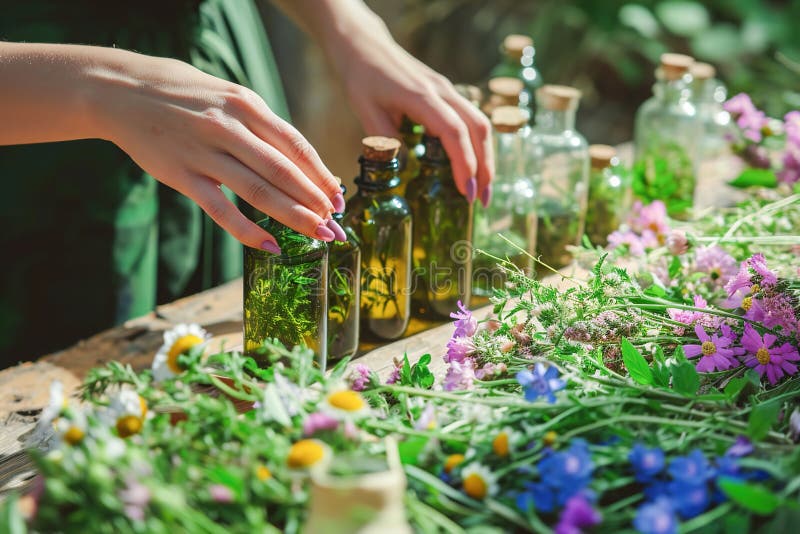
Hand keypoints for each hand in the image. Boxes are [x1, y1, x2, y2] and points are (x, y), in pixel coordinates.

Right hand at [92, 51, 345, 251]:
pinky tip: (270, 246)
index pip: (296, 145)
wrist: (122, 90)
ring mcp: (204, 152)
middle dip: (315, 201)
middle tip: (335, 226)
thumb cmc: (184, 93)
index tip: (339, 198)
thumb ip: (261, 124)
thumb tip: (298, 159)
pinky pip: (220, 208)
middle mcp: (229, 127)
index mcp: (247, 104)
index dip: (321, 175)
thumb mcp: (229, 95)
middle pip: (283, 171)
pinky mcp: (182, 175)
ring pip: (258, 191)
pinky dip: (247, 230)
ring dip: (292, 216)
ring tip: (316, 235)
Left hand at [318, 5, 493, 205]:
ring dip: (486, 158)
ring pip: (480, 124)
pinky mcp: (447, 93)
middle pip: (479, 129)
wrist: (364, 44)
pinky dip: (477, 146)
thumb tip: (404, 171)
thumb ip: (385, 141)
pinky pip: (470, 120)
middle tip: (482, 201)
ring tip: (482, 189)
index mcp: (422, 97)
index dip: (465, 164)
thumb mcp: (366, 111)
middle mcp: (443, 92)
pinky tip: (471, 167)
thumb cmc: (362, 77)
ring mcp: (448, 91)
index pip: (454, 133)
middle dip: (485, 167)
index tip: (468, 192)